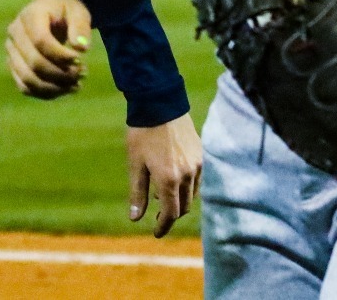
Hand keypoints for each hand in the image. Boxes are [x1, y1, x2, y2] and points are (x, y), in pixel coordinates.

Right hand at [5, 0, 90, 98]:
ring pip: (27, 79)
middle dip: (61, 74)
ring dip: (55, 87)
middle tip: (83, 73)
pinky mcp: (13, 66)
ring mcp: (11, 51)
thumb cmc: (64, 10)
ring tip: (77, 84)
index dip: (61, 56)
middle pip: (34, 63)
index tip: (80, 60)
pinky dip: (46, 93)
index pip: (40, 41)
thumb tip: (81, 48)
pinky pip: (25, 87)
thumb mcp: (77, 12)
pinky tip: (65, 89)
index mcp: (30, 16)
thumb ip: (80, 27)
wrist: (49, 10)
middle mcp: (14, 33)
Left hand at [126, 114, 202, 236]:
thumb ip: (137, 193)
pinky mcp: (201, 155)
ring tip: (164, 197)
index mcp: (169, 179)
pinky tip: (174, 181)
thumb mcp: (135, 164)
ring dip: (180, 201)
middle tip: (158, 216)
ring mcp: (197, 165)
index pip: (171, 213)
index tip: (156, 233)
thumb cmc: (142, 134)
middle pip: (183, 207)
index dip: (163, 226)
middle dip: (171, 215)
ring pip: (191, 194)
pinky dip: (187, 187)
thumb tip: (135, 218)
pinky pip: (197, 180)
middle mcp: (187, 175)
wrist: (160, 104)